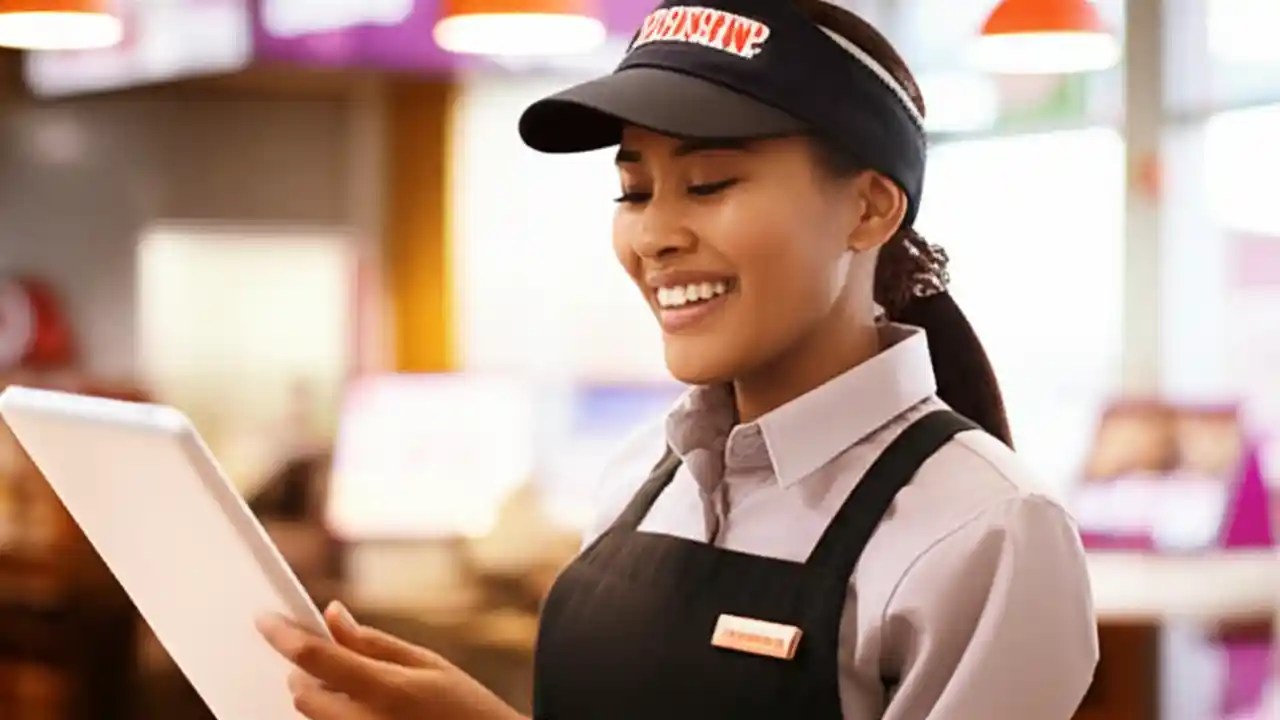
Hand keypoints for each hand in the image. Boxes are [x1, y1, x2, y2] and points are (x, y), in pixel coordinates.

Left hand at [257, 601, 525, 719]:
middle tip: (329, 659)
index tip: (264, 619)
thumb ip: (373, 642)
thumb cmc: (466, 708)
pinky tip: (362, 707)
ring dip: (320, 698)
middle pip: (302, 695)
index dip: (283, 635)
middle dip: (305, 672)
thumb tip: (331, 616)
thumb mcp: (428, 663)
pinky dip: (334, 716)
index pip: (316, 657)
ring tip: (358, 690)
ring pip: (312, 718)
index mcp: (386, 689)